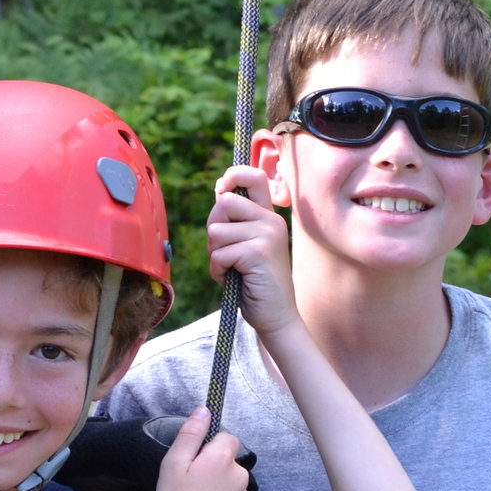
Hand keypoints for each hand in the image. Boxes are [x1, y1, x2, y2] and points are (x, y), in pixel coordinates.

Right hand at [151, 408, 250, 490]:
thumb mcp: (173, 466)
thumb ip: (190, 435)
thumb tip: (204, 410)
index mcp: (222, 459)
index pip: (227, 437)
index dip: (209, 446)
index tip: (192, 463)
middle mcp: (240, 476)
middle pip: (229, 461)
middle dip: (213, 467)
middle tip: (189, 485)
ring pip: (231, 482)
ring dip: (218, 487)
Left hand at [204, 165, 299, 334]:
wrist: (276, 316)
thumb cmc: (254, 282)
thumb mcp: (245, 244)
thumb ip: (235, 220)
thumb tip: (220, 190)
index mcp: (268, 216)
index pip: (254, 176)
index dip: (233, 175)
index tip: (222, 188)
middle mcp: (271, 220)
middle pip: (223, 203)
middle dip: (214, 230)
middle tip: (227, 253)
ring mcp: (267, 234)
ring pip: (216, 231)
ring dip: (215, 255)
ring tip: (233, 268)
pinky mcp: (258, 252)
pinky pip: (219, 254)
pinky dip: (218, 270)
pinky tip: (234, 279)